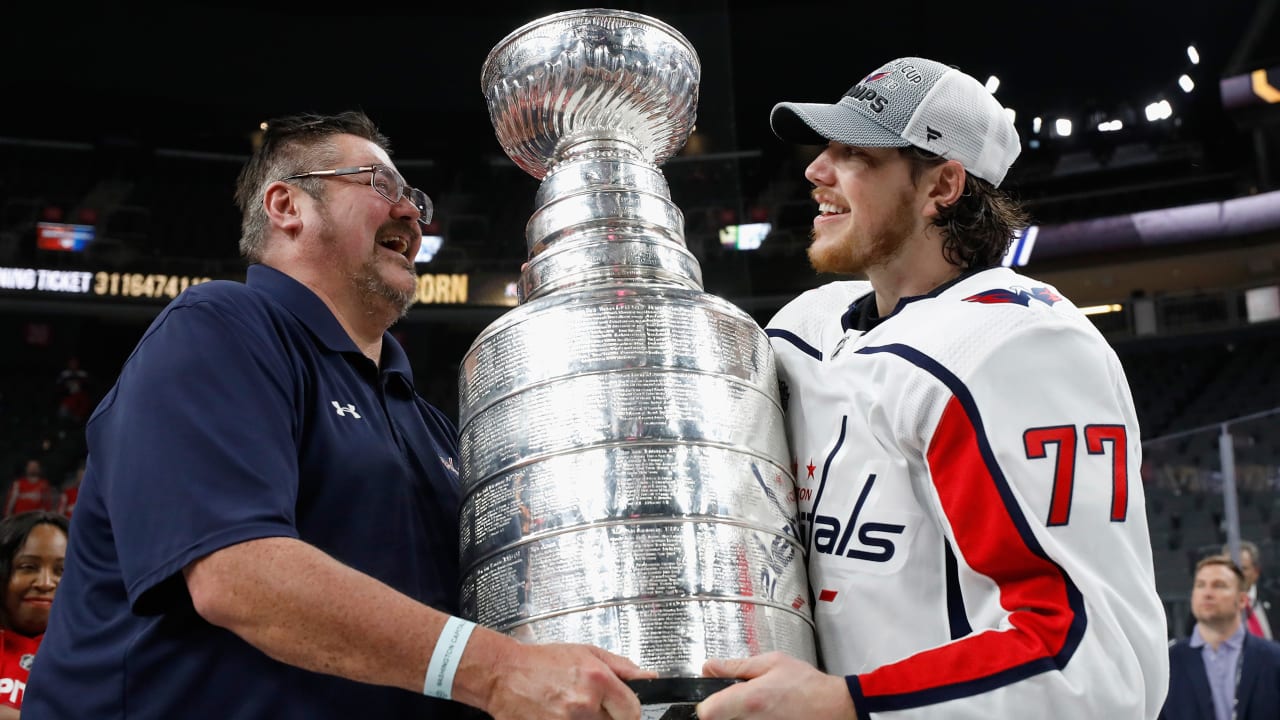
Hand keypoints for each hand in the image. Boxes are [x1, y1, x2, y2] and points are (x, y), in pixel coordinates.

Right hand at [483, 642, 654, 719]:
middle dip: (606, 716)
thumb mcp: (585, 652)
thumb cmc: (541, 661)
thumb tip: (648, 677)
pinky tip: (559, 714)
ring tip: (571, 708)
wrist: (503, 673)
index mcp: (597, 679)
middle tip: (590, 706)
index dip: (628, 711)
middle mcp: (584, 703)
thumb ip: (621, 666)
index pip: (632, 710)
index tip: (622, 710)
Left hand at [695, 652, 854, 719]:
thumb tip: (709, 667)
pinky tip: (766, 714)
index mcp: (749, 699)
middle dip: (722, 709)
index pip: (706, 712)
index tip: (713, 697)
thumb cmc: (807, 686)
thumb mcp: (771, 662)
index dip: (706, 703)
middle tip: (739, 699)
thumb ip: (736, 666)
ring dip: (738, 716)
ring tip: (758, 706)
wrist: (833, 707)